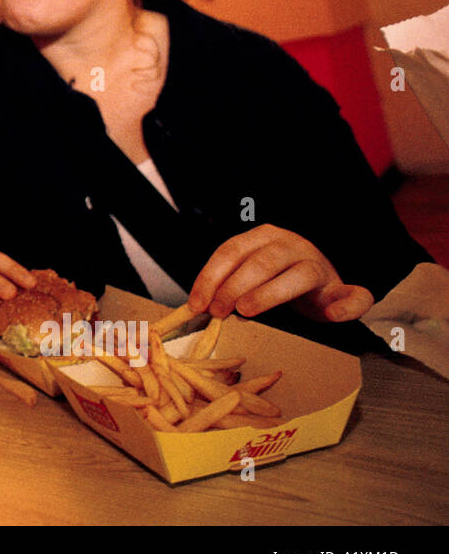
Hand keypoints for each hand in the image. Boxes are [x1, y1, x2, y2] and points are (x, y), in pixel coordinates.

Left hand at [189, 224, 373, 322]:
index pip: (231, 251)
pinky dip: (346, 306)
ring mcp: (320, 266)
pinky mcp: (344, 290)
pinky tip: (333, 315)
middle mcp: (293, 246)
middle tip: (218, 312)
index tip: (197, 303)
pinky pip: (354, 295)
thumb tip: (199, 306)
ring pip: (300, 275)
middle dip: (234, 287)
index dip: (211, 277)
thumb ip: (227, 284)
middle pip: (262, 262)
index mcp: (265, 238)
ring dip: (270, 293)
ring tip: (247, 310)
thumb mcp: (249, 276)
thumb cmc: (276, 280)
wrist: (319, 285)